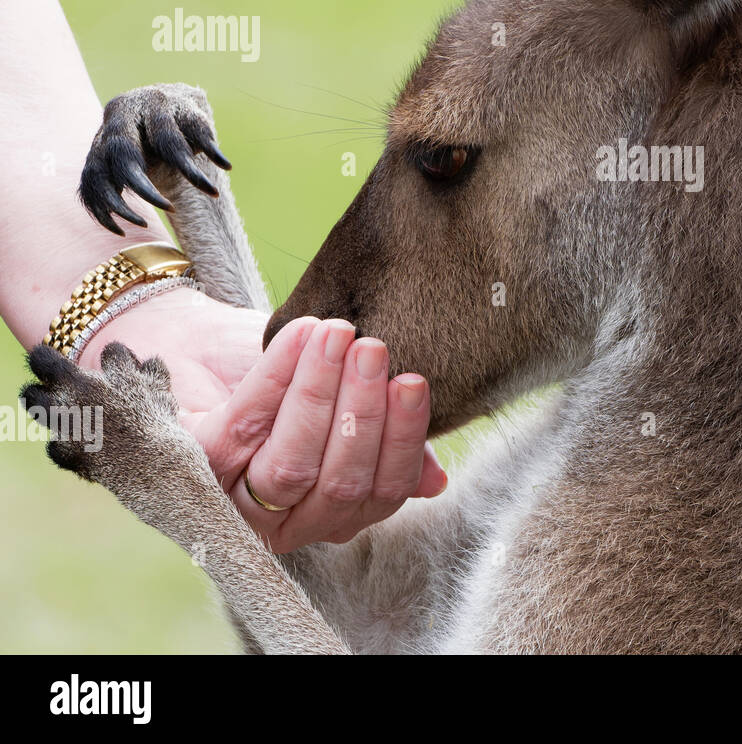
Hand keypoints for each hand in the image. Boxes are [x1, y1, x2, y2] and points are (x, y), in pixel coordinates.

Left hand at [81, 287, 445, 551]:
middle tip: (374, 350)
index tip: (413, 382)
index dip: (402, 442)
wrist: (197, 343)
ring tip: (340, 334)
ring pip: (293, 465)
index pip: (382, 493)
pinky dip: (279, 375)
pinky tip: (301, 333)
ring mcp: (234, 500)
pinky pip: (247, 425)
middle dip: (364, 414)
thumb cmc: (283, 374)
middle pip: (342, 485)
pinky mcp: (193, 464)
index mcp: (330, 513)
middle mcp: (284, 521)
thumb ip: (385, 440)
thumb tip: (435, 479)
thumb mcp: (344, 404)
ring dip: (322, 394)